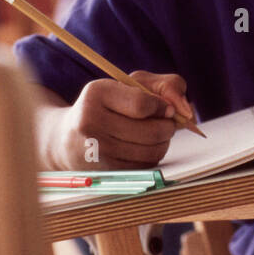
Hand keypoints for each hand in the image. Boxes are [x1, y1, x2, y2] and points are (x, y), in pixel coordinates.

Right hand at [49, 70, 196, 171]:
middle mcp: (90, 122)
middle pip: (152, 131)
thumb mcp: (134, 84)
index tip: (166, 108)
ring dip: (163, 143)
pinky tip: (143, 147)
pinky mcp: (104, 171)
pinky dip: (152, 156)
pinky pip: (145, 166)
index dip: (163, 107)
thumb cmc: (110, 105)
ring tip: (155, 134)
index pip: (142, 104)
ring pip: (151, 151)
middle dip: (168, 127)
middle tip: (166, 122)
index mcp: (96, 94)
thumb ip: (168, 86)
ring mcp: (95, 150)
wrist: (69, 138)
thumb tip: (184, 110)